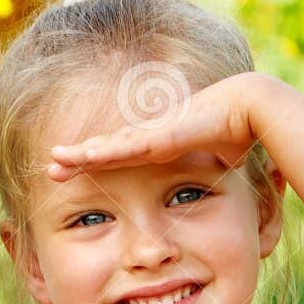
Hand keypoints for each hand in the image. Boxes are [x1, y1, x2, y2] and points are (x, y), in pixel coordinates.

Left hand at [47, 71, 274, 180]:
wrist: (252, 108)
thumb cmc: (238, 133)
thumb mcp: (216, 165)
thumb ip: (207, 178)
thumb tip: (215, 196)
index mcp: (161, 144)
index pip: (121, 157)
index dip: (97, 163)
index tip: (76, 172)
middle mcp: (151, 136)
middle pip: (106, 150)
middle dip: (78, 159)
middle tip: (51, 167)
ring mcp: (153, 134)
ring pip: (108, 147)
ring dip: (80, 156)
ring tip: (53, 162)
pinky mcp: (160, 136)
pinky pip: (124, 148)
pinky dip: (101, 154)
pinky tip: (80, 157)